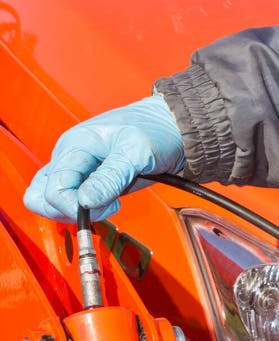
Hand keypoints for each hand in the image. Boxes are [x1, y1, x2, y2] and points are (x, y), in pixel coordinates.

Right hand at [24, 94, 184, 221]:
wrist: (171, 128)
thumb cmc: (154, 130)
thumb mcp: (135, 152)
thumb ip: (110, 177)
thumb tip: (85, 201)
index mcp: (75, 146)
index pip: (53, 188)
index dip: (73, 206)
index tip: (107, 208)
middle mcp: (71, 158)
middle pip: (44, 197)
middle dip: (72, 211)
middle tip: (108, 206)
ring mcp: (79, 170)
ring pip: (52, 201)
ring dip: (77, 212)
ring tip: (110, 204)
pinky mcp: (91, 181)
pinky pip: (71, 200)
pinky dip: (85, 210)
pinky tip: (108, 204)